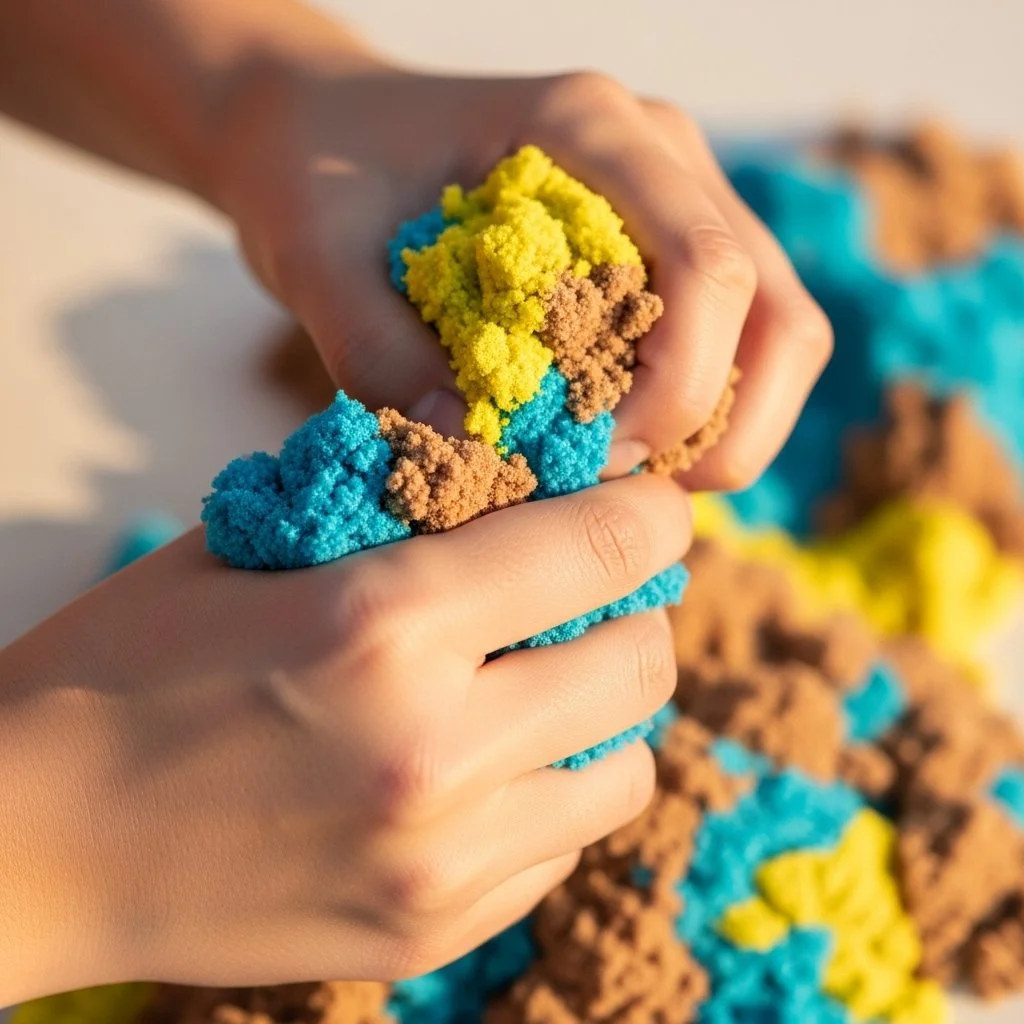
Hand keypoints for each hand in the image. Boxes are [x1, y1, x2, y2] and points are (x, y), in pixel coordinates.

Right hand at [0, 475, 689, 1004]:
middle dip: (635, 607)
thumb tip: (529, 485)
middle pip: (642, 661)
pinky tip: (492, 761)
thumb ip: (403, 513)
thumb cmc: (125, 670)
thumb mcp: (260, 550)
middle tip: (590, 591)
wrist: (31, 843)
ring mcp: (445, 859)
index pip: (599, 544)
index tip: (649, 504)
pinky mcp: (434, 928)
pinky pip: (565, 842)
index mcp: (386, 620)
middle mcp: (437, 747)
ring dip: (605, 707)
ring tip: (543, 679)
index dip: (649, 511)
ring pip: (626, 765)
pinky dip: (556, 786)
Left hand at [209, 49, 831, 480]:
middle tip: (622, 491)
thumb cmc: (319, 174)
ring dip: (721, 428)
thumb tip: (470, 454)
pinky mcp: (658, 254)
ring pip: (774, 332)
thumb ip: (379, 351)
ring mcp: (672, 203)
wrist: (320, 132)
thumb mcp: (318, 254)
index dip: (677, 386)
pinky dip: (695, 415)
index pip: (708, 265)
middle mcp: (658, 159)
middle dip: (719, 424)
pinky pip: (730, 345)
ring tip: (625, 478)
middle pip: (775, 309)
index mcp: (589, 129)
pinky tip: (619, 449)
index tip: (593, 457)